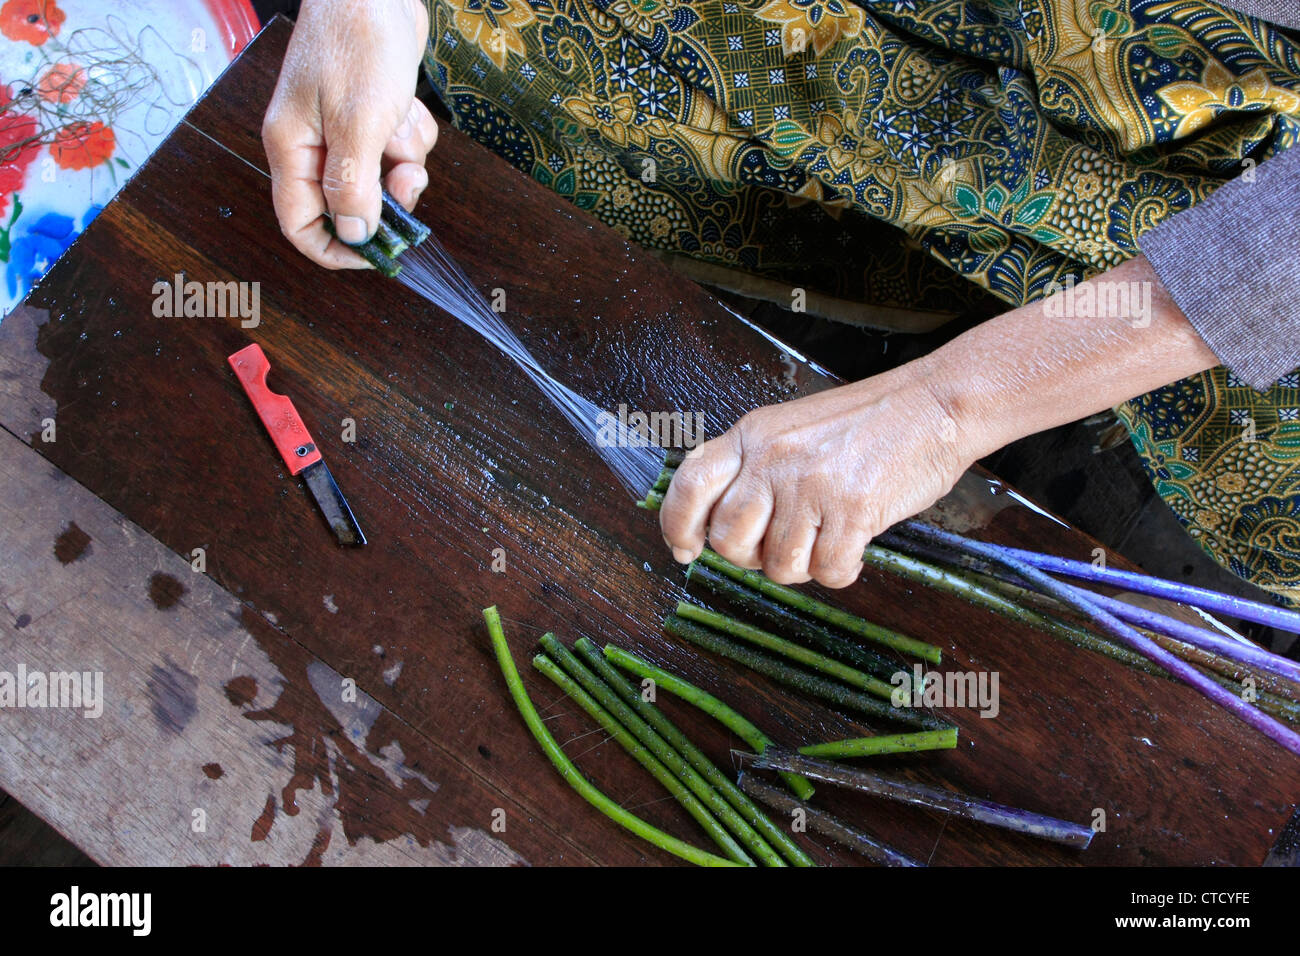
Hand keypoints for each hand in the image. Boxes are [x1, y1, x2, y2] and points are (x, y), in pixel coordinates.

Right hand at [262, 0, 436, 267]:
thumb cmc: (358, 41)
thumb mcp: (358, 122)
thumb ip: (353, 184)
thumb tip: (355, 235)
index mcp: (292, 148)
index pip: (301, 223)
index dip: (337, 248)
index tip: (376, 256)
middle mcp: (314, 143)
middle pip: (348, 205)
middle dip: (385, 201)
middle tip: (407, 183)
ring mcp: (343, 128)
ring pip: (381, 179)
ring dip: (404, 163)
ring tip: (404, 127)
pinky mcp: (372, 114)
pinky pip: (397, 149)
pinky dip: (411, 136)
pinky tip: (409, 105)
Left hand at [659, 364, 975, 587]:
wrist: (936, 405)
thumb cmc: (868, 422)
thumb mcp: (792, 428)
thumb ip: (753, 466)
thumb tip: (721, 523)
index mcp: (753, 435)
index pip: (689, 484)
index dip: (677, 525)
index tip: (685, 549)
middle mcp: (774, 458)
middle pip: (728, 538)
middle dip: (751, 556)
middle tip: (785, 543)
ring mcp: (812, 484)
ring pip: (778, 565)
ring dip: (804, 564)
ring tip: (828, 537)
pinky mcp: (853, 509)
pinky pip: (827, 571)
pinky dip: (842, 570)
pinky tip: (855, 547)